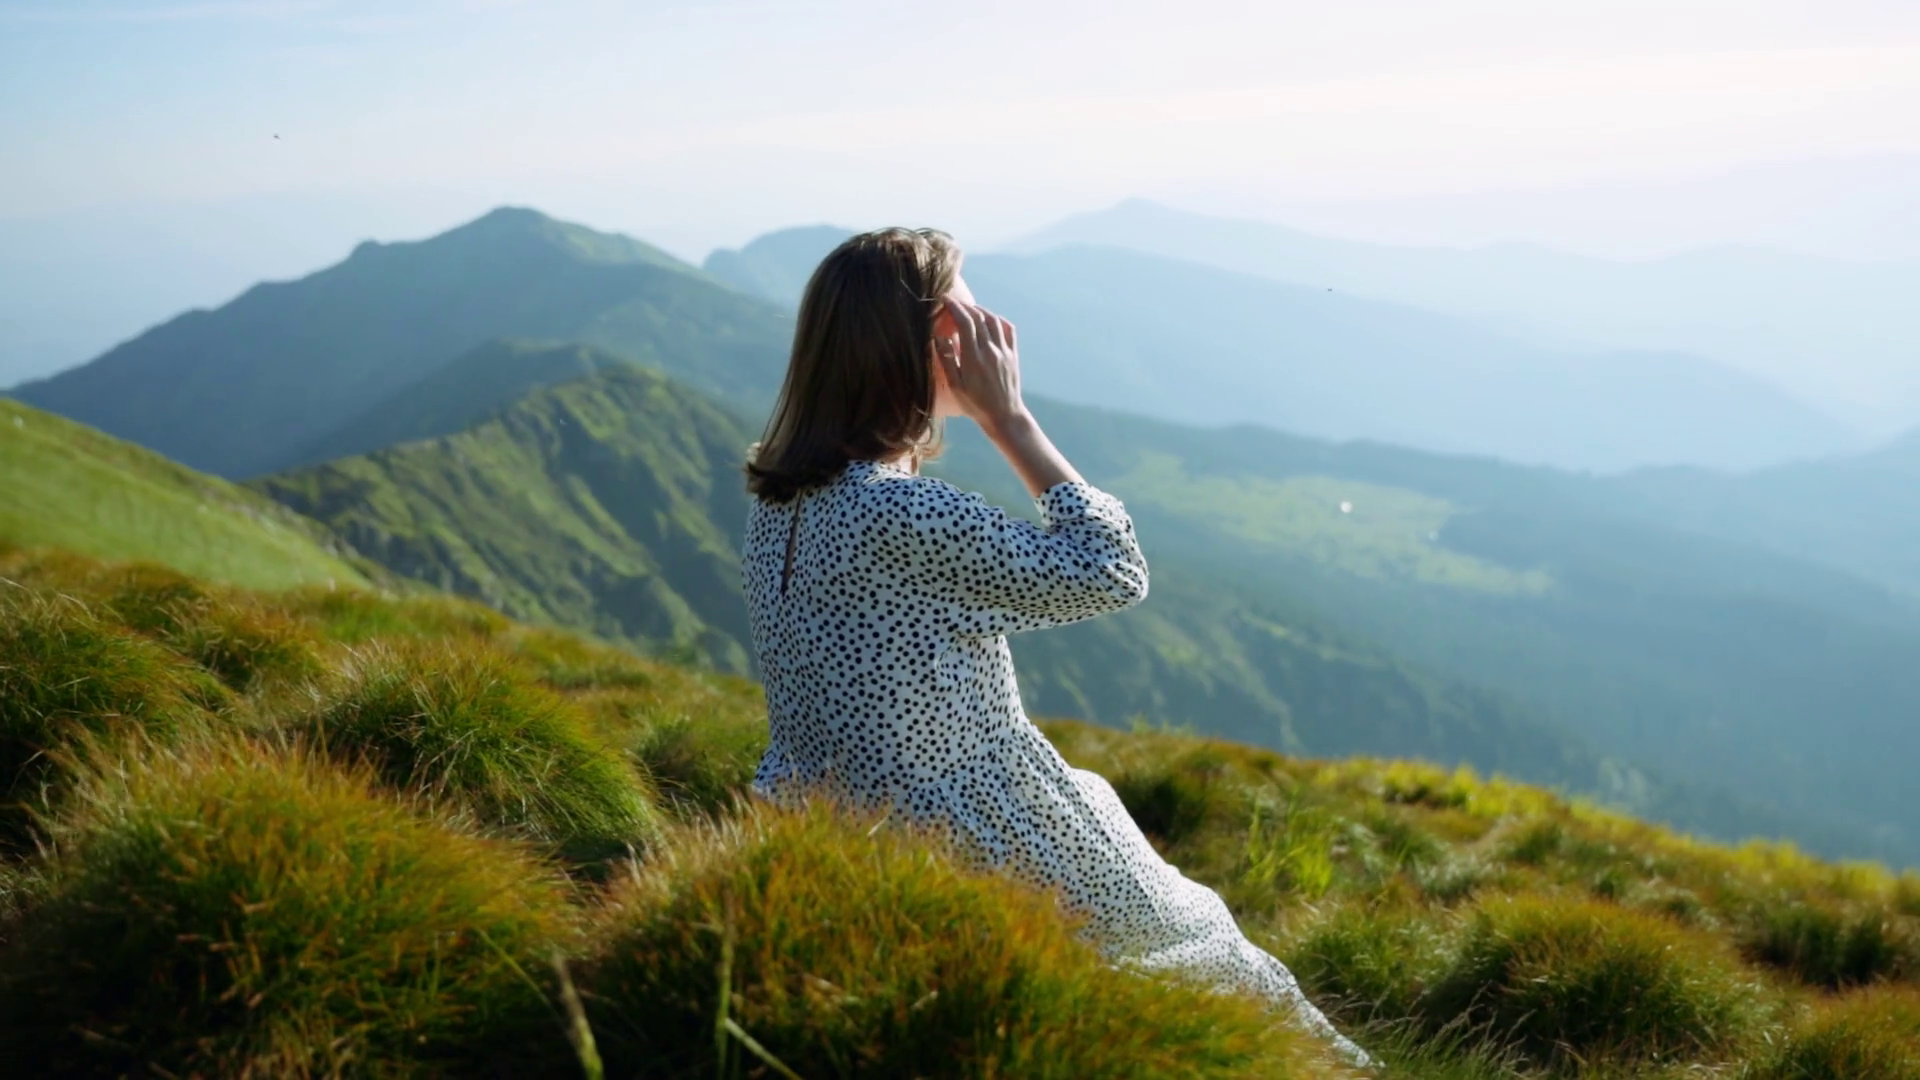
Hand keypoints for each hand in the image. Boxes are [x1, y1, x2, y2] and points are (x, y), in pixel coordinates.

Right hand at [935, 299, 1028, 431]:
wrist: (1003, 415)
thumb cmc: (975, 404)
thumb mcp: (955, 385)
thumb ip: (947, 359)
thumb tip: (939, 337)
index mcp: (973, 357)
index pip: (965, 322)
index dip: (955, 307)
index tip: (945, 300)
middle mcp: (990, 350)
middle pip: (978, 317)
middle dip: (965, 306)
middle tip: (954, 303)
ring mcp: (1004, 351)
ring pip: (994, 320)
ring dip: (981, 310)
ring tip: (970, 309)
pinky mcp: (1013, 355)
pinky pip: (1009, 329)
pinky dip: (998, 319)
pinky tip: (990, 319)